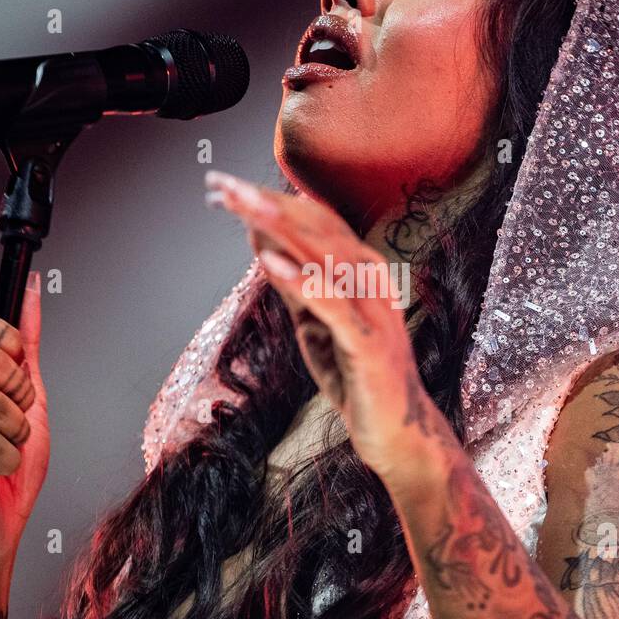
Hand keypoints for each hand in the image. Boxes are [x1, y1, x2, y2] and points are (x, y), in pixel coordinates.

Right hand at [0, 271, 49, 567]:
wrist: (0, 523)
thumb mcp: (30, 398)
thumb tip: (34, 289)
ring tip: (6, 450)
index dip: (11, 345)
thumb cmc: (13, 462)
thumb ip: (28, 347)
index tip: (20, 375)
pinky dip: (8, 460)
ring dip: (17, 435)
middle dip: (22, 399)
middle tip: (15, 424)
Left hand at [204, 171, 458, 481]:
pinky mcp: (368, 343)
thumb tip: (260, 239)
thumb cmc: (356, 375)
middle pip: (315, 227)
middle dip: (266, 204)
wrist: (396, 433)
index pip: (312, 220)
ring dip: (280, 227)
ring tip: (242, 204)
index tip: (223, 188)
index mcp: (359, 269)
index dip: (268, 201)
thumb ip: (294, 282)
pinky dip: (302, 281)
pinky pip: (332, 306)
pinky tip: (269, 262)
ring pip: (324, 256)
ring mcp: (372, 309)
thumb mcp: (314, 321)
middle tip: (222, 184)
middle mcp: (369, 279)